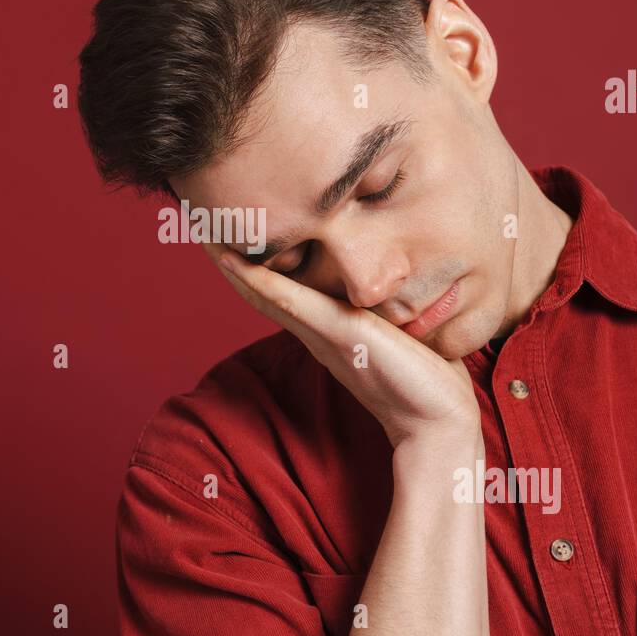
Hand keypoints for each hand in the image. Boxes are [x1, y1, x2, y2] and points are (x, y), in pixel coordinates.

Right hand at [202, 242, 480, 450]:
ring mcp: (322, 331)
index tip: (229, 225)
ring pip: (264, 291)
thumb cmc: (425, 377)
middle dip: (229, 253)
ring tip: (203, 226)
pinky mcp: (339, 332)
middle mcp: (314, 329)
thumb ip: (384, 308)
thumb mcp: (399, 329)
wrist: (438, 420)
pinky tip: (236, 259)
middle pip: (258, 288)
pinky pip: (290, 300)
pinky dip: (259, 280)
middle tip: (198, 214)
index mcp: (324, 327)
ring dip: (231, 261)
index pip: (276, 289)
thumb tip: (389, 284)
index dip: (249, 261)